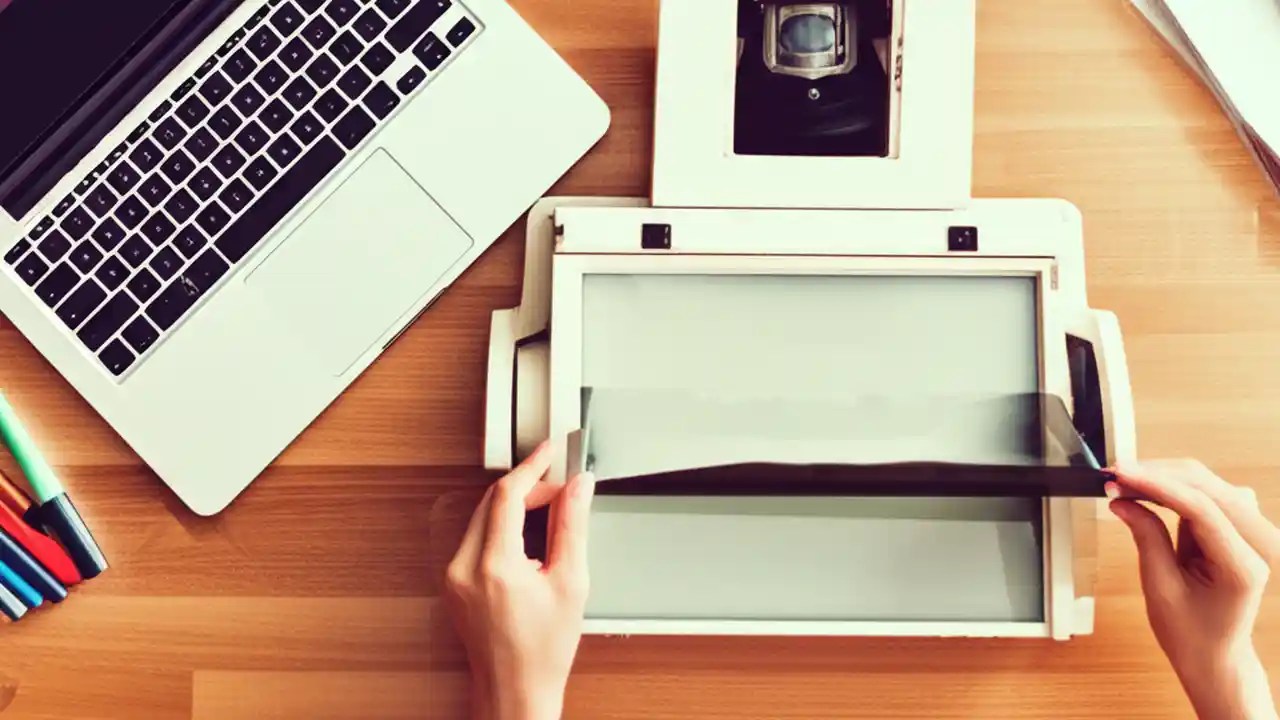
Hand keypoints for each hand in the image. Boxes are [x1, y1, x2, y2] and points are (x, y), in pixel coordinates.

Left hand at [445, 442, 596, 719]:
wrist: (514, 692)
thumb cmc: (542, 652)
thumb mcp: (571, 584)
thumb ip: (572, 527)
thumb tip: (578, 488)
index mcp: (495, 566)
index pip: (508, 495)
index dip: (532, 466)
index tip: (550, 452)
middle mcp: (465, 568)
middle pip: (492, 502)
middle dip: (528, 488)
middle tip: (559, 490)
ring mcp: (454, 576)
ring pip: (482, 517)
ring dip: (514, 507)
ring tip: (548, 515)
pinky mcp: (453, 583)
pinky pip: (475, 538)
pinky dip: (502, 528)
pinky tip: (527, 539)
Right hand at [1109, 460, 1279, 719]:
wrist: (1214, 655)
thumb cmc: (1191, 633)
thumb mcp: (1160, 588)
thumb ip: (1146, 537)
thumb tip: (1122, 500)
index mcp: (1243, 565)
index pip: (1201, 508)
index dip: (1157, 485)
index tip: (1121, 474)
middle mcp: (1257, 544)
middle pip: (1208, 488)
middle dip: (1159, 475)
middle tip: (1115, 475)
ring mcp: (1251, 534)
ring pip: (1208, 485)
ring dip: (1165, 478)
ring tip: (1125, 482)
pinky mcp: (1237, 528)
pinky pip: (1207, 495)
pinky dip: (1175, 488)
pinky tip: (1147, 489)